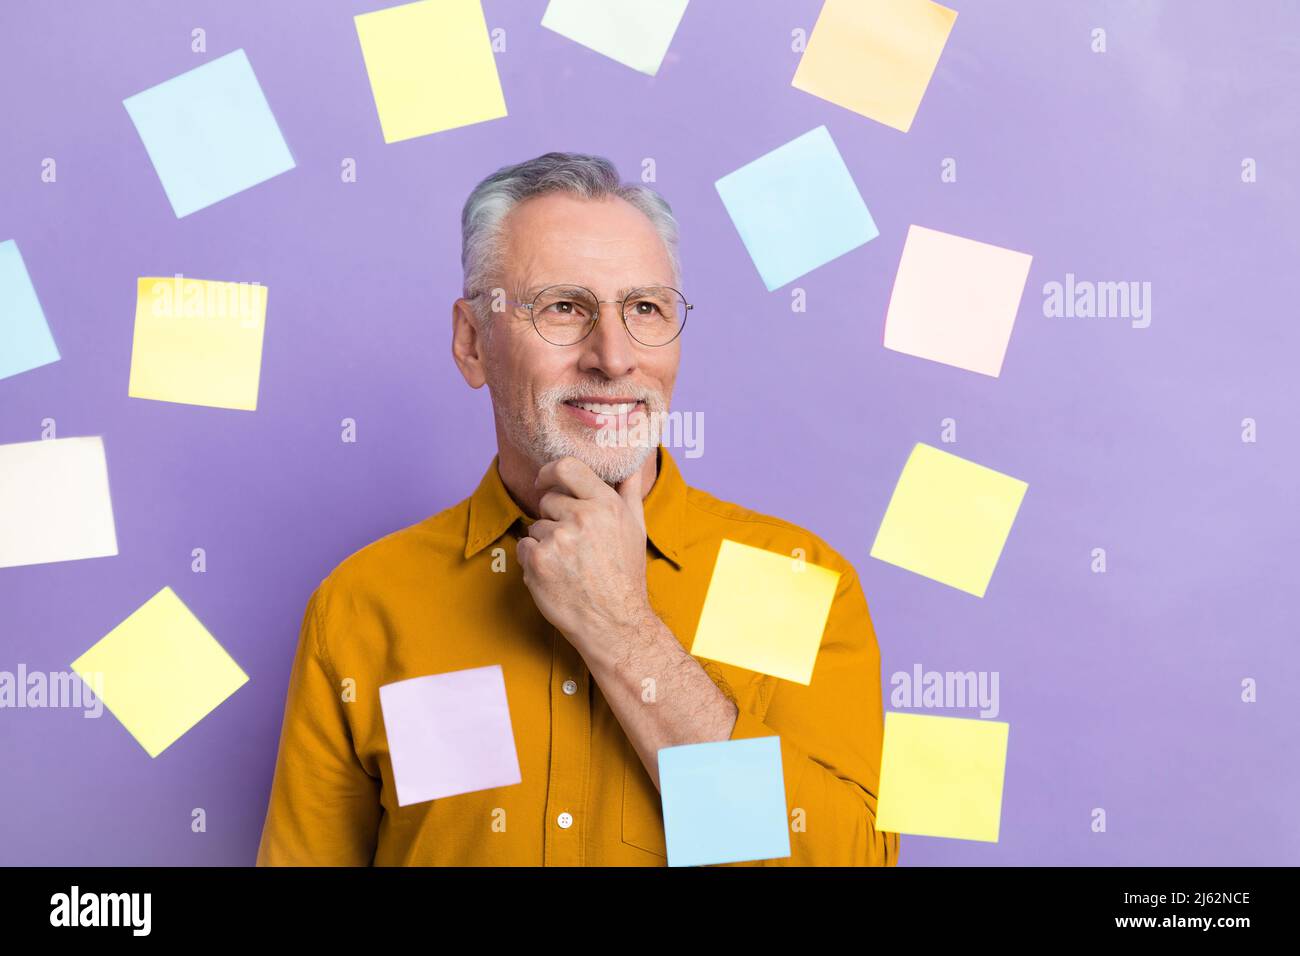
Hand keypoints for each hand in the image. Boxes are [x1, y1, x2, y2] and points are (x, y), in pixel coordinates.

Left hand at [516, 456, 651, 655]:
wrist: (615, 622)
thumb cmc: (626, 577)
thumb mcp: (636, 529)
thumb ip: (629, 493)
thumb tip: (630, 467)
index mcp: (605, 505)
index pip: (566, 468)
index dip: (549, 472)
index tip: (544, 481)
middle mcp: (582, 517)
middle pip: (548, 501)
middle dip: (554, 518)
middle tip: (573, 546)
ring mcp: (558, 539)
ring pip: (536, 527)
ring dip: (545, 543)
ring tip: (569, 566)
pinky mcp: (539, 560)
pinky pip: (524, 547)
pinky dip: (533, 561)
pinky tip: (555, 576)